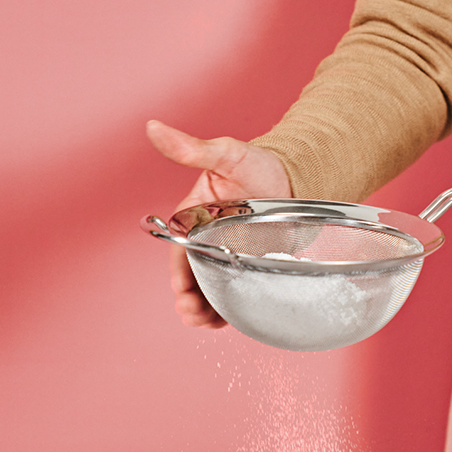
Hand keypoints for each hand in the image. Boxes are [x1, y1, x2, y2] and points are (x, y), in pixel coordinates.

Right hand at [146, 119, 291, 327]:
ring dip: (204, 307)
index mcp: (196, 217)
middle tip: (191, 313)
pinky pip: (234, 290)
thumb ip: (192, 149)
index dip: (180, 272)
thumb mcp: (226, 155)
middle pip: (194, 275)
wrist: (298, 177)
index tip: (180, 290)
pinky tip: (221, 322)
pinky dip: (226, 307)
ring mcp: (230, 254)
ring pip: (211, 287)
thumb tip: (154, 128)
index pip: (182, 250)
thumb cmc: (260, 163)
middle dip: (190, 297)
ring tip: (203, 323)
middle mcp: (210, 239)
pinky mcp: (250, 264)